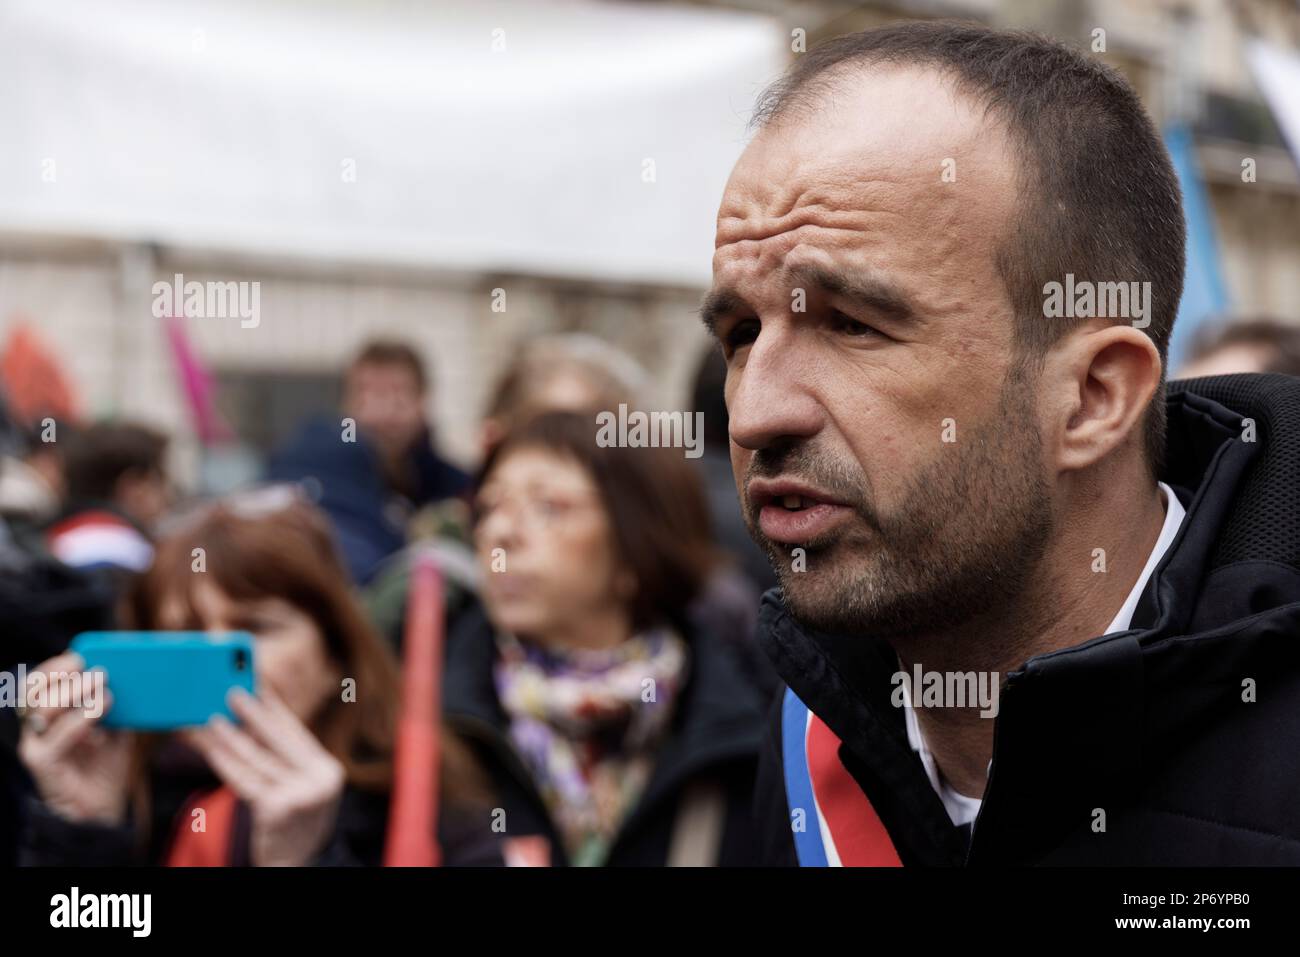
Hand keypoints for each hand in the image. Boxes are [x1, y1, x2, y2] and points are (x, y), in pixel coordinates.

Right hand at [17, 652, 131, 824]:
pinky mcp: (40, 763)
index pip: (42, 680)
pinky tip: (99, 719)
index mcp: (54, 712)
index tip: (83, 654)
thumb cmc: (106, 765)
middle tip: (97, 670)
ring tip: (105, 692)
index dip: (58, 664)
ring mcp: (36, 743)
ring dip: (74, 694)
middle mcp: (39, 725)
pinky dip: (78, 723)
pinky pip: (53, 738)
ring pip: (40, 709)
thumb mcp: (119, 728)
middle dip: (62, 673)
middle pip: (34, 688)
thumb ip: (119, 706)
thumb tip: (135, 677)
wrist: (101, 809)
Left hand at [184, 688, 345, 866]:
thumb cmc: (292, 819)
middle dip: (253, 714)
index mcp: (329, 770)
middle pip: (278, 740)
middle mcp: (320, 781)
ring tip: (211, 719)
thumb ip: (286, 757)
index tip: (258, 685)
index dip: (275, 707)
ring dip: (229, 737)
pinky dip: (225, 762)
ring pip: (256, 760)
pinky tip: (211, 749)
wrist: (294, 863)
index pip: (297, 732)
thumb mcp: (302, 787)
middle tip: (232, 692)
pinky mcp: (276, 809)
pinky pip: (244, 781)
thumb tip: (256, 718)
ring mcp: (300, 796)